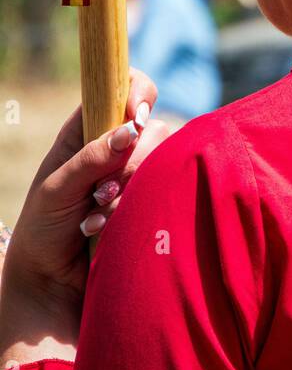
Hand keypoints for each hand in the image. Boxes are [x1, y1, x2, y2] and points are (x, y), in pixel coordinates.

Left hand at [0, 69, 173, 359]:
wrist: (52, 282)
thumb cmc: (45, 229)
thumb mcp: (57, 189)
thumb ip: (92, 157)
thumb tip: (132, 128)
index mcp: (89, 130)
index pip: (125, 87)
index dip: (138, 92)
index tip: (137, 117)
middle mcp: (119, 146)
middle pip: (154, 128)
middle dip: (132, 162)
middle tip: (101, 193)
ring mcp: (141, 175)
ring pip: (166, 161)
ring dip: (133, 188)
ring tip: (99, 215)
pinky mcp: (155, 202)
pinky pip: (169, 192)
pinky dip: (140, 208)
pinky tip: (110, 228)